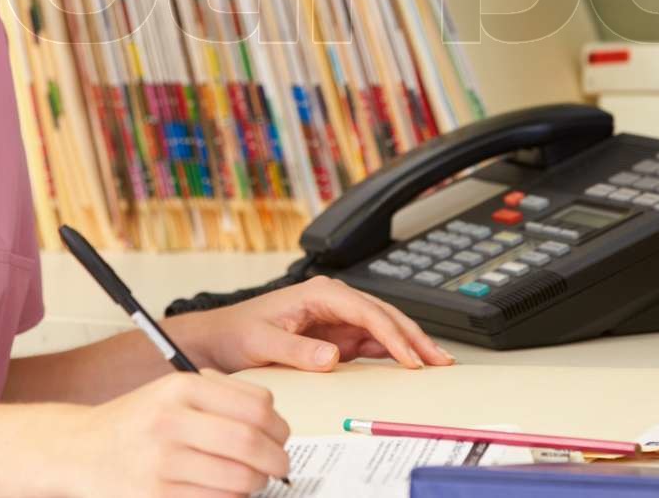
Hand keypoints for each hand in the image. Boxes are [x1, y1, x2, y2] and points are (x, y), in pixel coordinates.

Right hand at [54, 369, 289, 497]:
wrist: (80, 450)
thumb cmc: (134, 422)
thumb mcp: (171, 391)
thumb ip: (219, 395)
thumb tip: (271, 417)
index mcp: (180, 388)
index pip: (255, 406)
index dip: (279, 426)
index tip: (281, 436)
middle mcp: (171, 421)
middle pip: (251, 442)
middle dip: (277, 459)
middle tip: (279, 465)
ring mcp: (162, 461)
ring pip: (239, 478)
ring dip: (257, 483)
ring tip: (254, 480)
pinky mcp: (156, 496)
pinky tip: (228, 491)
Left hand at [174, 275, 455, 374]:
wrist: (219, 341)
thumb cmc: (236, 333)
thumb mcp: (261, 342)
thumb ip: (297, 350)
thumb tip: (332, 357)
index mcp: (319, 293)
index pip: (366, 311)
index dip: (392, 334)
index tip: (409, 358)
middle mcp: (333, 301)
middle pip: (384, 315)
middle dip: (414, 336)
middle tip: (439, 359)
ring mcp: (337, 320)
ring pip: (384, 328)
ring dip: (410, 344)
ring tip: (436, 363)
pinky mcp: (337, 338)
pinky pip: (373, 343)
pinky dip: (395, 353)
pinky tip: (411, 365)